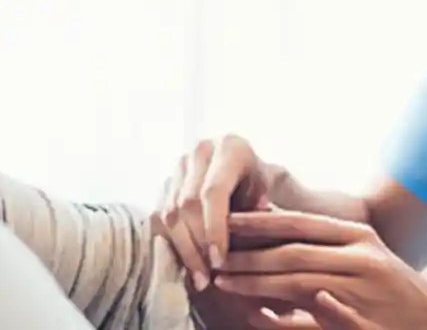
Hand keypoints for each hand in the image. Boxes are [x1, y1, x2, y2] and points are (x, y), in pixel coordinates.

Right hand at [152, 135, 275, 289]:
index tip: (219, 260)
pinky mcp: (165, 183)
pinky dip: (172, 244)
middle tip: (208, 276)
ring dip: (183, 249)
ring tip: (199, 278)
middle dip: (196, 245)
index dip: (214, 228)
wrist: (244, 168)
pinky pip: (159, 217)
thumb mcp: (267, 192)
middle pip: (187, 204)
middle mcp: (200, 152)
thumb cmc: (259, 183)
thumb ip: (259, 209)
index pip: (213, 192)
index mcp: (229, 148)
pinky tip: (186, 265)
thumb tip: (250, 228)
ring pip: (169, 213)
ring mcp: (179, 167)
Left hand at [215, 210, 426, 329]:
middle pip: (292, 251)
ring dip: (255, 283)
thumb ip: (320, 241)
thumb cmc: (392, 291)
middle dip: (248, 253)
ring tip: (223, 282)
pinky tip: (257, 317)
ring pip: (296, 281)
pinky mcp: (360, 319)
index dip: (260, 221)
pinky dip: (282, 319)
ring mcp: (361, 289)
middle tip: (214, 254)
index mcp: (358, 236)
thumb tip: (270, 217)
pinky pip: (311, 318)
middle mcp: (361, 256)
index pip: (299, 223)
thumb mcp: (362, 255)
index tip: (225, 219)